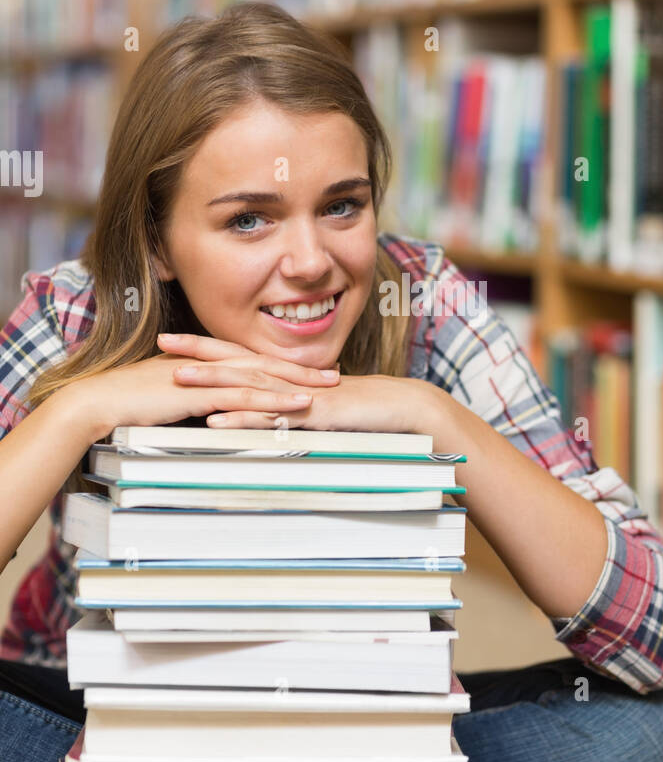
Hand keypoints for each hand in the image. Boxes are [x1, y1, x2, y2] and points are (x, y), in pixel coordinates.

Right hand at [67, 335, 340, 441]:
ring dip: (297, 384)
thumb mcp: (169, 401)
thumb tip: (209, 415)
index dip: (282, 368)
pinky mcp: (204, 393)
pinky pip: (247, 398)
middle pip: (265, 366)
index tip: (309, 374)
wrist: (101, 401)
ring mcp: (209, 377)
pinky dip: (275, 401)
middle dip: (302, 372)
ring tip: (329, 389)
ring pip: (263, 379)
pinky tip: (298, 406)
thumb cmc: (129, 404)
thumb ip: (193, 403)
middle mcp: (212, 364)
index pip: (251, 364)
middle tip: (335, 376)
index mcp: (205, 364)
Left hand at [157, 333, 435, 435]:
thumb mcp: (318, 408)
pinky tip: (215, 421)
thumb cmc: (364, 411)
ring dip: (212, 381)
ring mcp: (298, 395)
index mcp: (287, 375)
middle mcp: (288, 379)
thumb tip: (266, 416)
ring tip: (177, 379)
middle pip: (237, 360)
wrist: (402, 409)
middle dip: (198, 351)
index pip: (241, 355)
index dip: (208, 345)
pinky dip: (241, 419)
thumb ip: (290, 409)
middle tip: (161, 342)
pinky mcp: (310, 415)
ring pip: (248, 385)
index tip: (175, 340)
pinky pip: (270, 418)